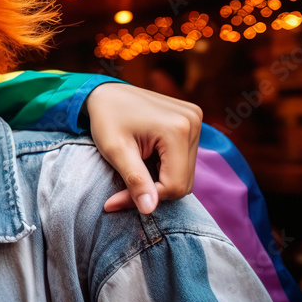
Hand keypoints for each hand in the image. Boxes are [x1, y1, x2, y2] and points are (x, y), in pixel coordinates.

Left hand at [85, 83, 201, 213]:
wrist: (105, 92)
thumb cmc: (105, 118)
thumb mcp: (115, 151)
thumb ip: (135, 180)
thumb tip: (149, 209)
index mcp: (178, 129)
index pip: (175, 184)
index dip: (147, 198)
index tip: (117, 201)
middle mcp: (194, 122)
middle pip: (184, 181)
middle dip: (153, 191)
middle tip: (122, 192)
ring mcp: (195, 120)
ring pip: (185, 172)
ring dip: (159, 180)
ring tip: (133, 170)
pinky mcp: (192, 121)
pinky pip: (184, 158)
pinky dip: (164, 167)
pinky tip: (144, 159)